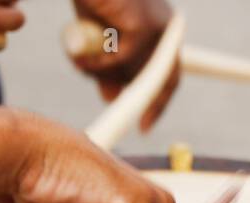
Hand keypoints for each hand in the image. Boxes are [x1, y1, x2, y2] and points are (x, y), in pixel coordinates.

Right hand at [69, 0, 179, 130]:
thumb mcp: (102, 39)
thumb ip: (110, 66)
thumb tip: (112, 98)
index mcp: (162, 30)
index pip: (169, 76)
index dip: (157, 103)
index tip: (144, 126)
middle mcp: (166, 28)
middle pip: (160, 80)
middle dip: (141, 103)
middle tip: (126, 119)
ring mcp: (157, 29)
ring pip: (131, 74)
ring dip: (101, 75)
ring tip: (80, 63)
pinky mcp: (142, 28)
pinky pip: (119, 64)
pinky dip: (96, 65)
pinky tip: (81, 58)